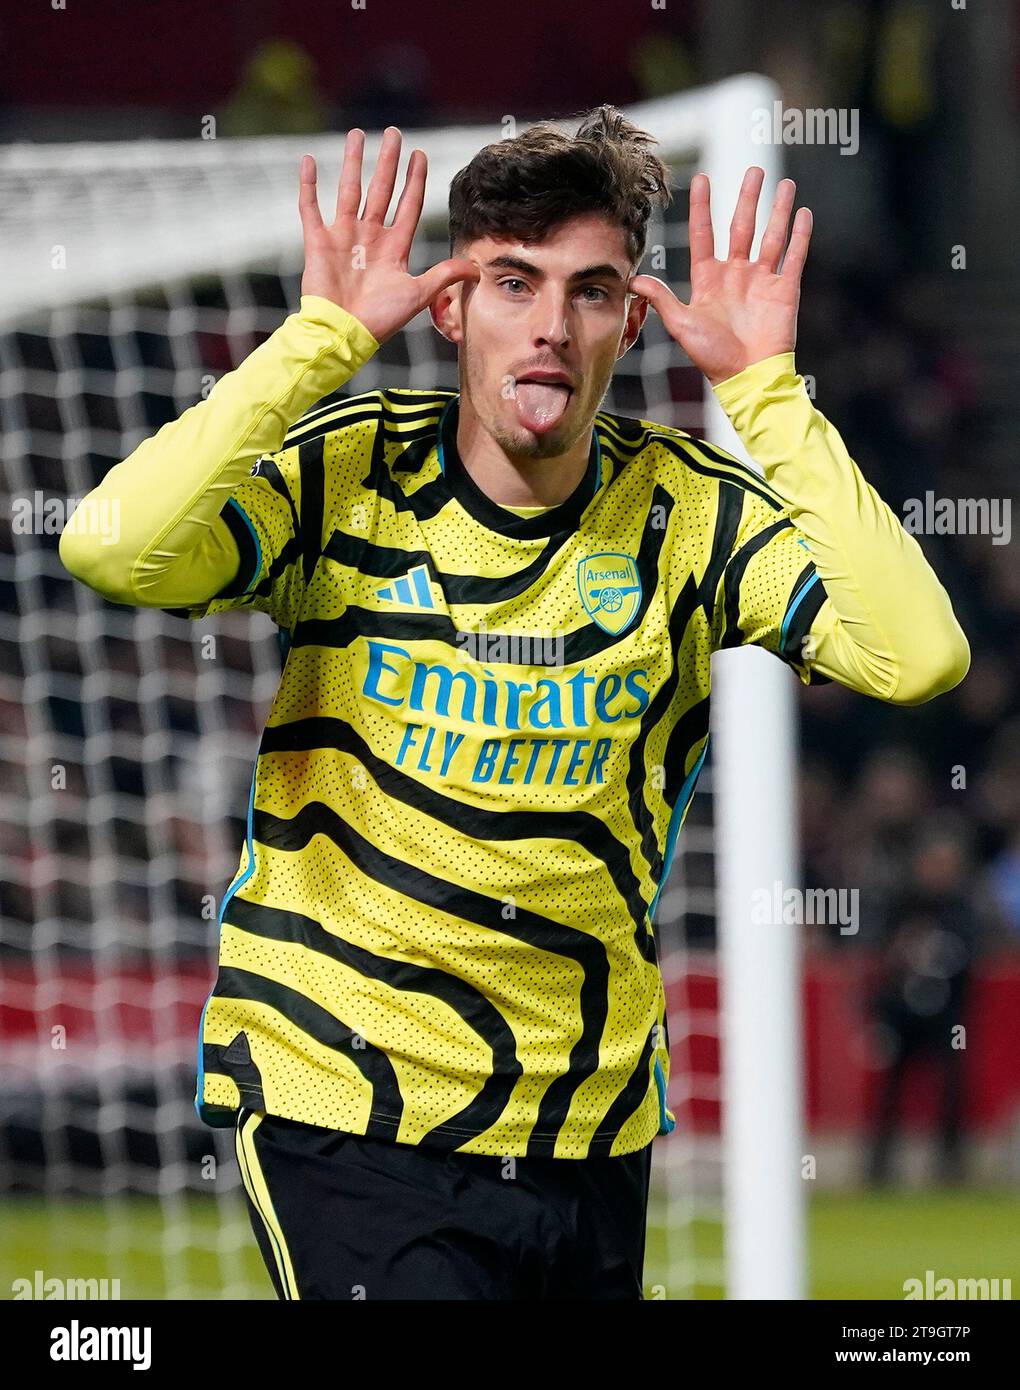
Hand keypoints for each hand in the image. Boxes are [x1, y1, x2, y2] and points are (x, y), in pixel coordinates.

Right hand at [299, 127, 478, 344]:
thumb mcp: (419, 294)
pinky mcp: (318, 242)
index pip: (408, 205)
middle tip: (394, 133)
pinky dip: (308, 185)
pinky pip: (311, 207)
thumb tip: (478, 269)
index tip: (420, 155)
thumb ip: (445, 276)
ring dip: (353, 162)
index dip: (415, 181)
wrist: (342, 334)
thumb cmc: (380, 320)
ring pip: (349, 190)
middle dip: (388, 162)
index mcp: (394, 248)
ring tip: (357, 134)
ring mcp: (343, 237)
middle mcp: (370, 237)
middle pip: (381, 190)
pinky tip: (309, 159)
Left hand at [629, 167, 811, 386]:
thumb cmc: (712, 357)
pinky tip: (802, 212)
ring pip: (771, 235)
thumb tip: (632, 279)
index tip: (702, 178)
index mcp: (709, 280)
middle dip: (747, 197)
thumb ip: (661, 298)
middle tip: (753, 170)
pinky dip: (799, 235)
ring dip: (777, 209)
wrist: (747, 378)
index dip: (702, 207)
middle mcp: (736, 275)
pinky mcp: (785, 290)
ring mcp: (762, 280)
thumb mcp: (682, 324)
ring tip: (783, 182)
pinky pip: (794, 256)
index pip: (705, 234)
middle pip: (741, 227)